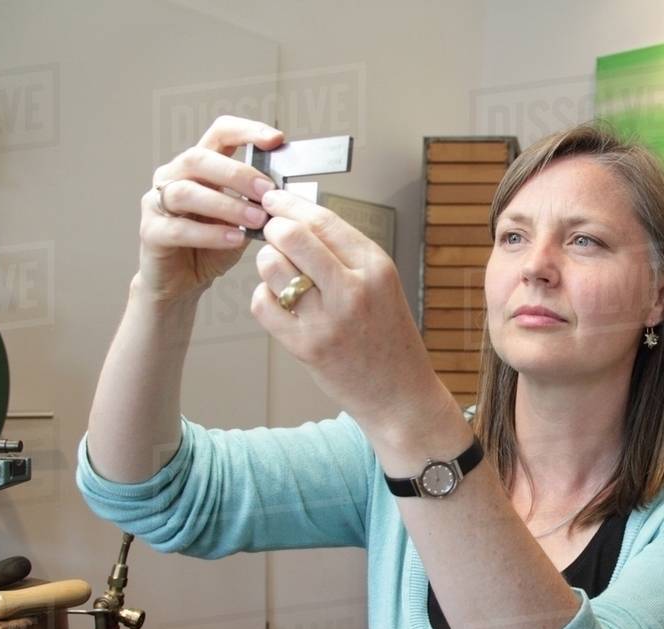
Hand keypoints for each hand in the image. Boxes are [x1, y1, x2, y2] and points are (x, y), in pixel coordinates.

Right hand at [136, 115, 283, 303]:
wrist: (184, 283)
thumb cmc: (213, 248)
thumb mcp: (243, 220)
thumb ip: (257, 202)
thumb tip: (286, 192)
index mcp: (199, 167)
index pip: (219, 133)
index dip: (246, 130)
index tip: (276, 139)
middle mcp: (172, 177)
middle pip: (198, 158)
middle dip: (237, 172)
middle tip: (268, 191)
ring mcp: (157, 203)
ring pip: (186, 191)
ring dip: (227, 204)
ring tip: (257, 220)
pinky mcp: (150, 232)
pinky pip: (179, 228)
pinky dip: (211, 234)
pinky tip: (235, 239)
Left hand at [250, 190, 453, 432]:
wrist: (401, 393)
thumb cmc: (389, 339)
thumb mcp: (382, 286)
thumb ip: (347, 255)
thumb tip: (300, 220)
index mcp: (376, 267)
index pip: (322, 220)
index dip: (289, 205)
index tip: (272, 200)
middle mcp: (354, 289)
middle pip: (292, 236)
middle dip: (273, 230)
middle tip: (271, 236)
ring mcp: (329, 319)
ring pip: (273, 267)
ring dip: (267, 264)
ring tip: (279, 274)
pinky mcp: (307, 346)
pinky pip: (263, 304)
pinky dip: (263, 298)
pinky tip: (278, 302)